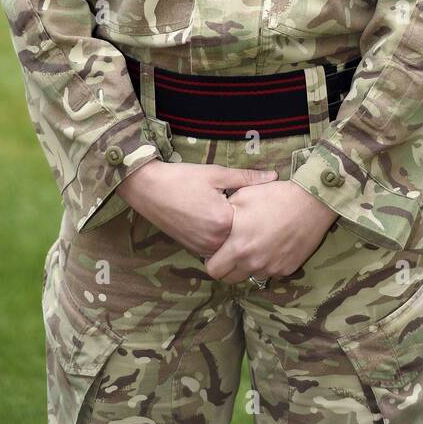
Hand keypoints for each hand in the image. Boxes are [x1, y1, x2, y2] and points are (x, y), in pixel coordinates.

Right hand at [118, 161, 277, 256]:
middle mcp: (213, 240)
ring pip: (229, 245)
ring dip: (235, 235)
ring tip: (240, 218)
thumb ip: (247, 178)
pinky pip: (216, 248)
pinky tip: (222, 224)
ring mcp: (202, 248)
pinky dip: (222, 239)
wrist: (148, 189)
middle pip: (242, 237)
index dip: (260, 211)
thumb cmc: (182, 178)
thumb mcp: (216, 174)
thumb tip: (274, 176)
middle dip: (250, 226)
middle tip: (256, 212)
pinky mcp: (193, 249)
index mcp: (223, 221)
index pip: (253, 221)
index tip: (266, 203)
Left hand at [204, 180, 336, 282]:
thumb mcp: (243, 196)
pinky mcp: (286, 269)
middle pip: (229, 280)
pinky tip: (271, 247)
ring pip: (249, 277)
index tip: (217, 251)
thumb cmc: (274, 196)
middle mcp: (252, 261)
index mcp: (238, 245)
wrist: (310, 203)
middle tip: (232, 252)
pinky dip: (266, 264)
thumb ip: (224, 214)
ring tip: (254, 247)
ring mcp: (270, 268)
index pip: (213, 270)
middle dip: (227, 268)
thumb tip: (214, 225)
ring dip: (247, 266)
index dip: (211, 260)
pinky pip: (269, 273)